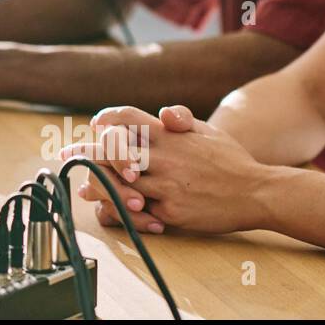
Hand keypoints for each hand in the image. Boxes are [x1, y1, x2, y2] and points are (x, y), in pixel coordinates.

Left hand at [60, 105, 273, 234]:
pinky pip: (136, 211)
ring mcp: (166, 186)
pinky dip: (118, 209)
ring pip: (118, 183)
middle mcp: (164, 157)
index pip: (128, 118)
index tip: (95, 125)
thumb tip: (161, 113)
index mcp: (170, 134)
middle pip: (113, 150)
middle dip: (86, 151)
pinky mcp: (171, 212)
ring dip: (95, 183)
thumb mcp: (205, 130)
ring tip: (81, 184)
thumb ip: (179, 119)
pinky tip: (105, 208)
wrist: (257, 192)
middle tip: (67, 153)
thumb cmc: (229, 159)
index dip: (107, 118)